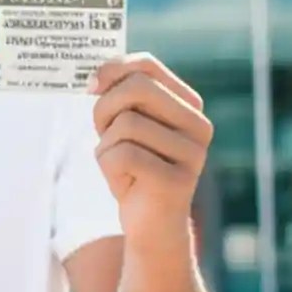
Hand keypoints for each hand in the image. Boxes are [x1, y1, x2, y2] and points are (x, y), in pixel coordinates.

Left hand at [89, 53, 212, 249]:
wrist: (152, 226)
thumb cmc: (135, 167)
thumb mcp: (126, 123)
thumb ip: (118, 94)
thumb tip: (95, 79)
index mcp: (190, 106)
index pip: (147, 65)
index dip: (112, 70)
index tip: (92, 88)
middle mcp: (199, 126)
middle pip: (137, 88)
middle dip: (105, 108)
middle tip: (102, 132)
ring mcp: (192, 155)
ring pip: (126, 124)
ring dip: (106, 146)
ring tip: (120, 166)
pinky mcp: (175, 182)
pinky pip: (122, 156)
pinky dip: (109, 168)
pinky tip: (125, 184)